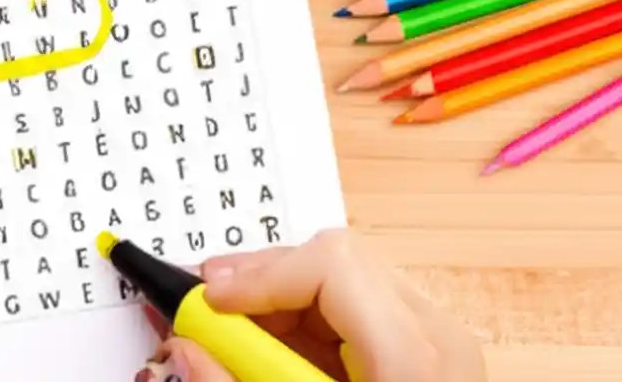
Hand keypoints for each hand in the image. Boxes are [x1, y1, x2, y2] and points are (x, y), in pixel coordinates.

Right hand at [138, 229, 485, 381]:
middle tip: (207, 314)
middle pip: (337, 261)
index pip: (330, 266)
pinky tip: (275, 359)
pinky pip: (357, 310)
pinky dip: (306, 325)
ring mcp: (438, 343)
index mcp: (415, 360)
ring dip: (279, 302)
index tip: (208, 303)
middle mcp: (438, 337)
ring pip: (344, 278)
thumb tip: (184, 351)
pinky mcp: (427, 355)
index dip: (259, 275)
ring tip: (237, 343)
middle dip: (261, 282)